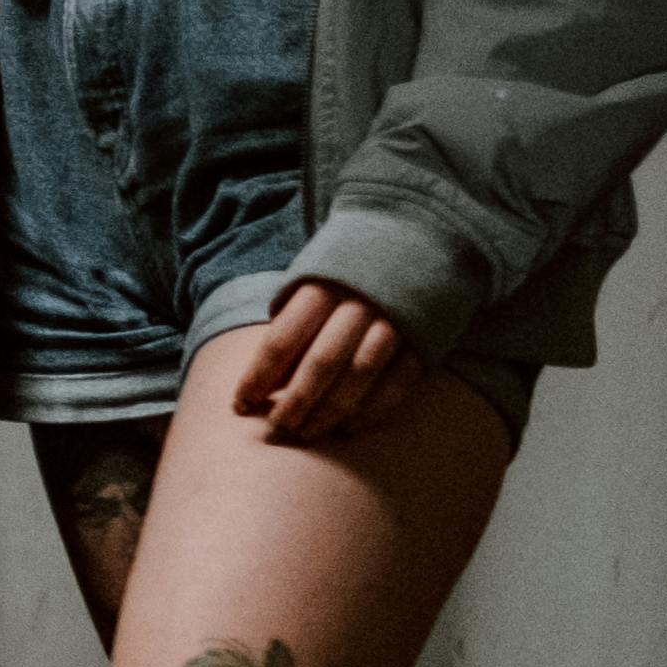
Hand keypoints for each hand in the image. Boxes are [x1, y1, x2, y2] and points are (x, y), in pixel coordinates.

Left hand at [233, 277, 427, 446]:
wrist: (421, 233)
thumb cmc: (347, 270)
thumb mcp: (312, 281)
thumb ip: (292, 324)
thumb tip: (272, 382)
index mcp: (322, 285)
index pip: (282, 339)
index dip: (259, 376)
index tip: (240, 404)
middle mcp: (360, 302)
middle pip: (322, 362)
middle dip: (297, 401)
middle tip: (277, 428)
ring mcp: (396, 320)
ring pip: (360, 375)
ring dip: (331, 411)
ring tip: (307, 432)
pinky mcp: (426, 338)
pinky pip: (399, 382)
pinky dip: (373, 409)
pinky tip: (350, 427)